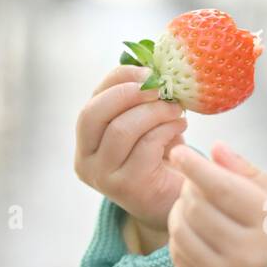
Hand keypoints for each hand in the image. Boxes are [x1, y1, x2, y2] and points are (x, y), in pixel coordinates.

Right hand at [74, 64, 190, 233]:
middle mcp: (86, 161)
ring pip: (122, 129)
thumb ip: (140, 99)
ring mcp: (103, 177)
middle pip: (95, 113)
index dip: (120, 80)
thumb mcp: (145, 124)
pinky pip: (145, 147)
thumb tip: (152, 63)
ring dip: (154, 112)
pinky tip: (180, 128)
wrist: (174, 203)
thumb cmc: (160, 158)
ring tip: (176, 110)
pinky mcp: (126, 188)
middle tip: (162, 88)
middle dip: (131, 93)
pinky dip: (166, 130)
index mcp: (86, 141)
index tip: (150, 72)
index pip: (93, 101)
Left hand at [167, 142, 266, 266]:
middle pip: (196, 209)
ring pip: (182, 234)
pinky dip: (180, 239)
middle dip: (188, 188)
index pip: (221, 188)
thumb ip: (251, 174)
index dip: (195, 166)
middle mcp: (249, 256)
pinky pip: (180, 260)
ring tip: (191, 205)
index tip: (180, 152)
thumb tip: (215, 148)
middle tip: (194, 182)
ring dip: (178, 213)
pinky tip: (193, 231)